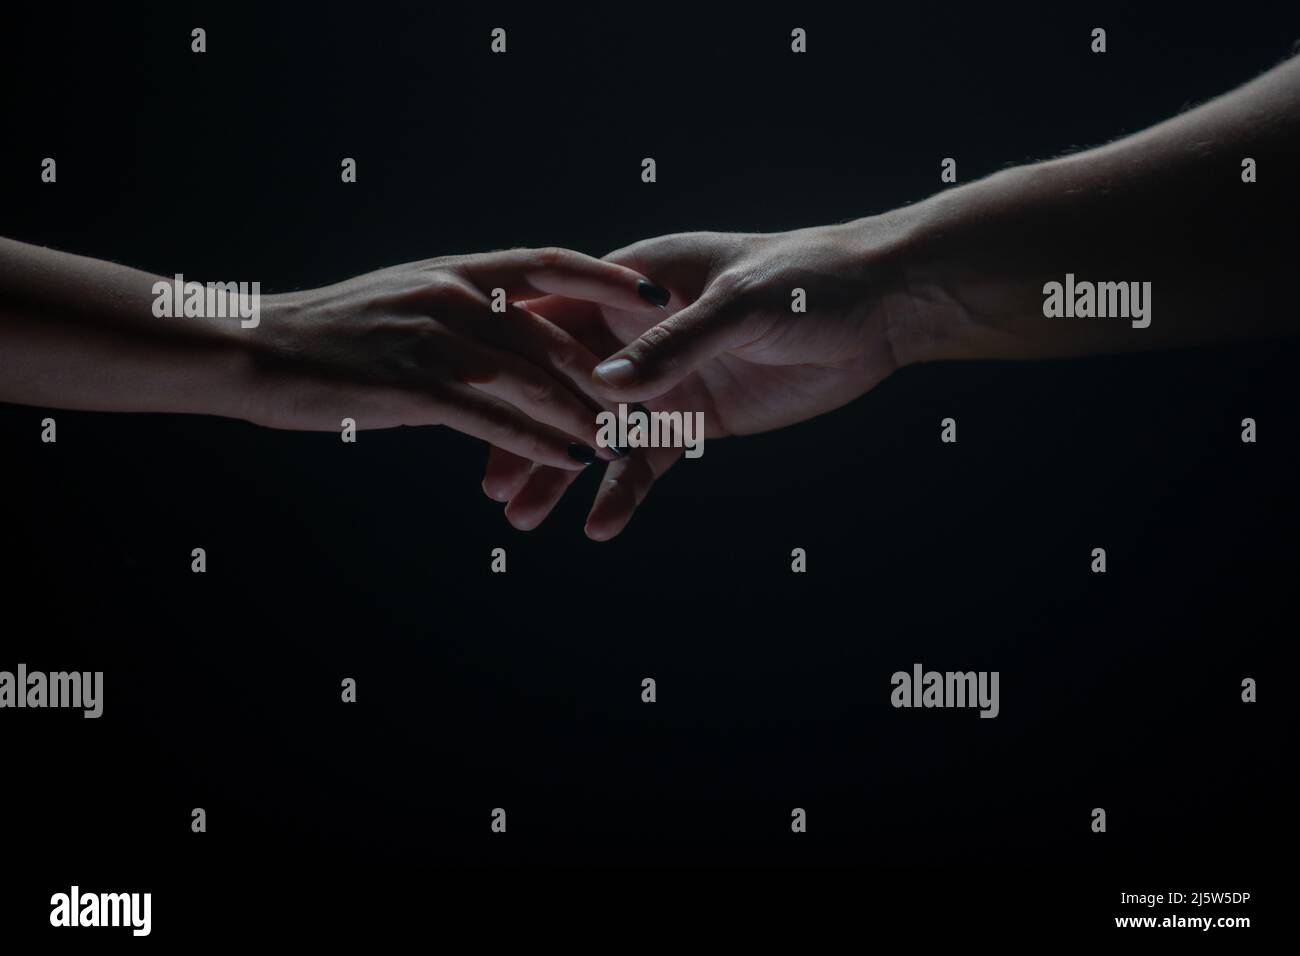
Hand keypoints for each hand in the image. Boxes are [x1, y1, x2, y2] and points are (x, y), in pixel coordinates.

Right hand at [244, 248, 669, 469]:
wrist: (253, 347)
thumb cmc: (330, 333)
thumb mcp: (404, 302)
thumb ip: (459, 313)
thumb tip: (504, 334)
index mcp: (455, 269)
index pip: (548, 262)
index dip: (607, 275)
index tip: (656, 291)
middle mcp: (453, 294)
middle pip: (552, 330)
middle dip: (607, 368)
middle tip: (654, 397)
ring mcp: (434, 338)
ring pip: (531, 377)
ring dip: (582, 413)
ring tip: (624, 441)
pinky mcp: (414, 385)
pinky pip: (493, 417)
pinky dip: (538, 442)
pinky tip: (570, 462)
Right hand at [482, 218, 918, 533]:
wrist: (881, 307)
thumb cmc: (808, 280)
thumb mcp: (739, 304)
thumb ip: (673, 344)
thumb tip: (603, 385)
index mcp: (639, 284)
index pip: (560, 321)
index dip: (519, 366)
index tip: (483, 407)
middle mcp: (640, 332)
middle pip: (567, 387)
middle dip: (528, 432)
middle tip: (494, 485)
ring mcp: (667, 379)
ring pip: (599, 431)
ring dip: (563, 472)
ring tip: (524, 519)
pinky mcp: (697, 417)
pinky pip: (649, 459)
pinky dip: (624, 491)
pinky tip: (601, 525)